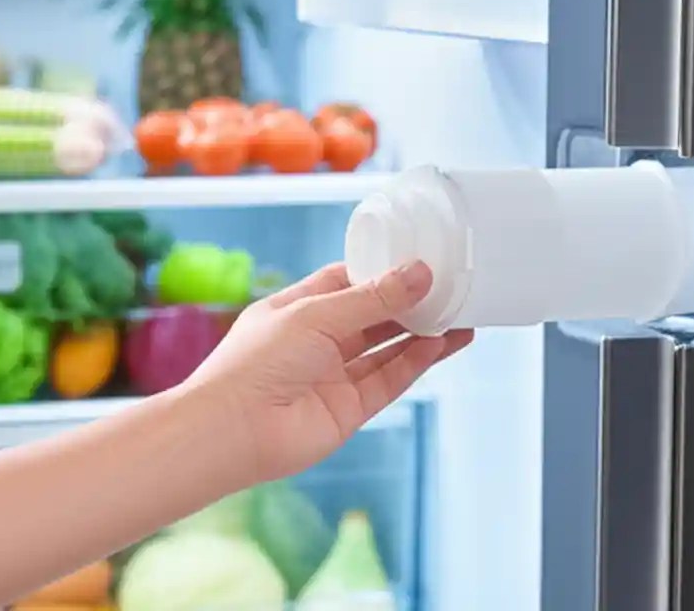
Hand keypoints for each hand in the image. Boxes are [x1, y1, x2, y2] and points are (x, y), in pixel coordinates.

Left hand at [186, 261, 471, 483]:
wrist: (233, 433)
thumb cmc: (256, 364)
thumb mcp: (316, 315)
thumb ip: (373, 298)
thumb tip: (419, 273)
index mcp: (296, 310)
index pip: (344, 282)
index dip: (379, 271)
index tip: (416, 260)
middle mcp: (316, 343)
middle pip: (373, 316)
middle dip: (409, 303)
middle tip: (449, 287)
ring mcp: (333, 377)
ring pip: (388, 349)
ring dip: (422, 333)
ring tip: (460, 315)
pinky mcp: (349, 409)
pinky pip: (390, 380)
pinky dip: (416, 361)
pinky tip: (442, 343)